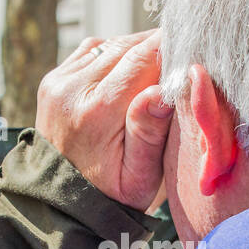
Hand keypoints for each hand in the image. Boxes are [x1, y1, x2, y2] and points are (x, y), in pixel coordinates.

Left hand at [34, 30, 173, 211]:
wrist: (61, 204)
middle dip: (158, 49)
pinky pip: (92, 50)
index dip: (173, 48)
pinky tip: (128, 77)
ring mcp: (58, 82)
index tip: (195, 53)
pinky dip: (115, 56)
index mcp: (96, 112)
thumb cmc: (110, 195)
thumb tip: (163, 90)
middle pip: (128, 46)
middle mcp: (72, 89)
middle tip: (181, 65)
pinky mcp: (53, 80)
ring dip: (137, 52)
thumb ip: (150, 134)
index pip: (144, 56)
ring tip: (156, 75)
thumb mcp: (139, 179)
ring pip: (111, 44)